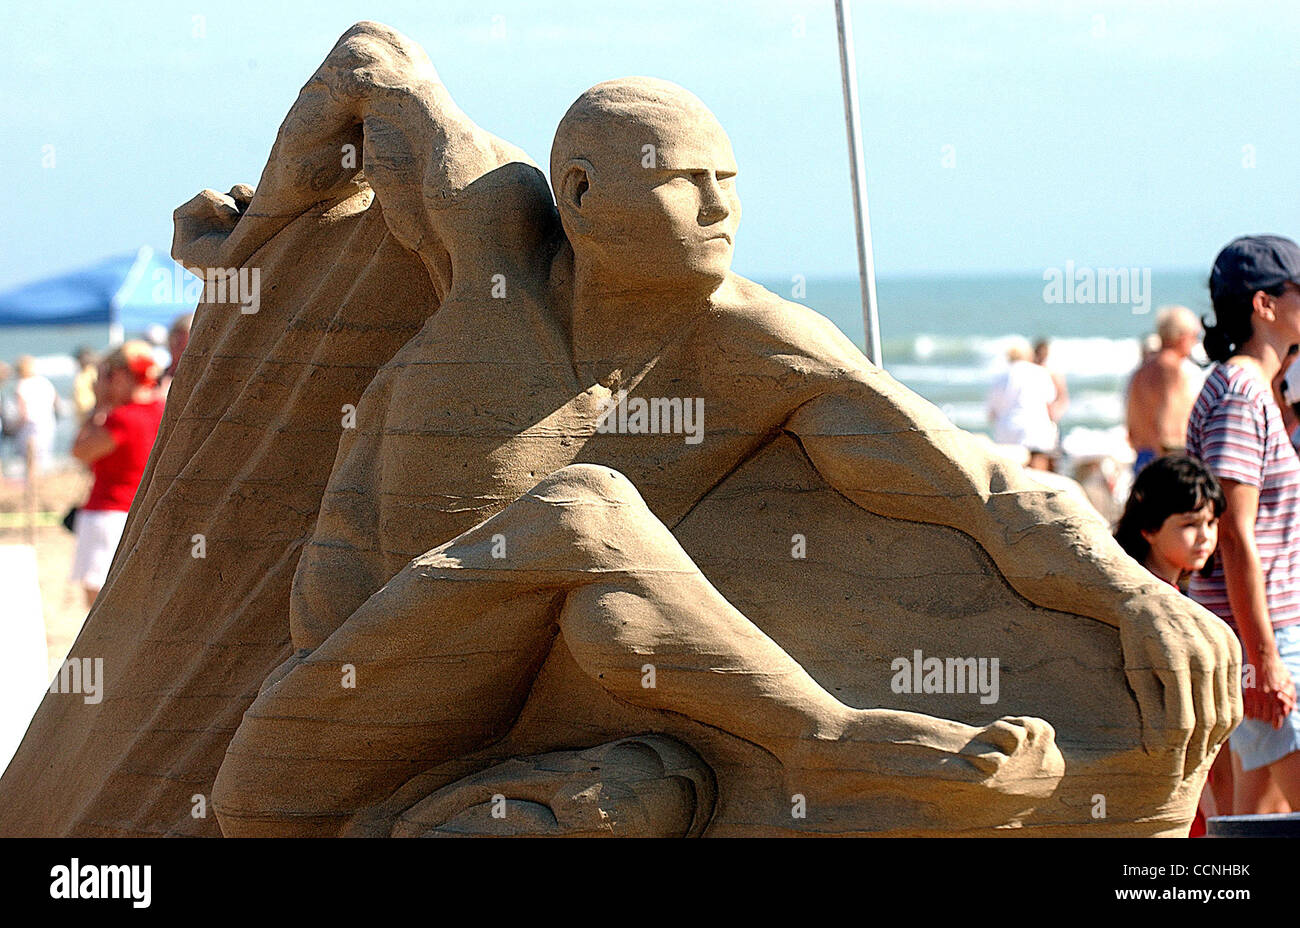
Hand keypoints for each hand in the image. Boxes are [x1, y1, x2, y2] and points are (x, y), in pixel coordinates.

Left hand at [1119, 591, 1242, 776]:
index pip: (1181, 720)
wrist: (1148, 597)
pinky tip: (1211, 731)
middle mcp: (1203, 652)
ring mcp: (1223, 646)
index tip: (1167, 764)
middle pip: (1207, 718)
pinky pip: (1234, 691)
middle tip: (1185, 769)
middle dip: (1196, 749)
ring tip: (1198, 755)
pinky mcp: (1232, 644)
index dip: (1174, 747)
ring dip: (1215, 738)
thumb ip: (1148, 707)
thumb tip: (1158, 749)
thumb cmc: (1132, 637)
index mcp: (1173, 659)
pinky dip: (1225, 715)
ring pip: (1227, 708)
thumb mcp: (1132, 670)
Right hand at [1245, 649, 1296, 729]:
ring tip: (1258, 716)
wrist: (1263, 658)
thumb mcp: (1288, 682)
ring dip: (1258, 717)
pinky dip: (1249, 713)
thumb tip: (1293, 708)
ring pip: (1257, 713)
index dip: (1277, 722)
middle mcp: (1268, 696)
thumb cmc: (1278, 669)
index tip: (1275, 726)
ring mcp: (1258, 694)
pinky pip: (1248, 707)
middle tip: (1267, 719)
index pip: (1278, 714)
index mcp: (1279, 695)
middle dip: (1267, 719)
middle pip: (1267, 716)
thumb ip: (1291, 695)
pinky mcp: (1249, 691)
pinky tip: (1249, 715)